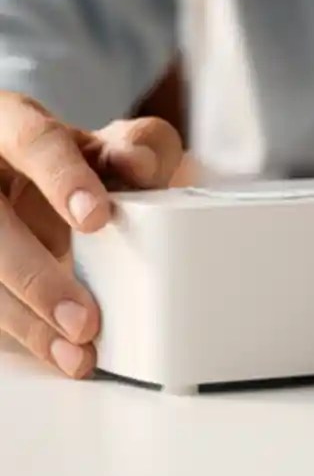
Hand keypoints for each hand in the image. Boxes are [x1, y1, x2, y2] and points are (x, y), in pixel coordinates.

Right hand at [0, 94, 182, 376]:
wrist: (33, 169)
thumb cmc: (76, 157)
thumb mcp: (111, 140)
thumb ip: (136, 147)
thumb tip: (137, 166)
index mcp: (7, 122)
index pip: (31, 140)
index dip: (61, 178)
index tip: (96, 218)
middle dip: (35, 277)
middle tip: (85, 319)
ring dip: (25, 320)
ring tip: (76, 353)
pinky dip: (22, 330)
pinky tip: (56, 353)